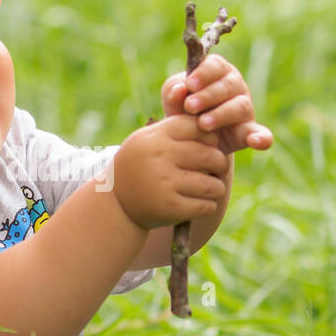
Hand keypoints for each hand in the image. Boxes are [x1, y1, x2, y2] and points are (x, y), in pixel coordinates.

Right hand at [111, 116, 231, 229]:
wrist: (116, 203)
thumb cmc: (140, 166)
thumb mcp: (148, 140)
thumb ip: (177, 130)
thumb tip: (217, 131)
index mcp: (155, 137)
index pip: (197, 127)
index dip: (209, 137)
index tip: (207, 147)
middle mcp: (159, 157)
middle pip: (209, 155)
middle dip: (219, 163)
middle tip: (217, 168)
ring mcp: (164, 183)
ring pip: (212, 184)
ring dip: (217, 187)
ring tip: (212, 187)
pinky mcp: (170, 207)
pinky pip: (206, 205)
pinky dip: (209, 205)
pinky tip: (201, 203)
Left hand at [160, 55, 272, 155]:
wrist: (189, 140)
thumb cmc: (182, 110)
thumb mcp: (173, 99)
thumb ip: (172, 91)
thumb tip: (179, 89)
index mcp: (217, 72)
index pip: (215, 66)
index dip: (203, 73)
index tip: (190, 84)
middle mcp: (235, 86)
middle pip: (228, 85)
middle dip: (208, 95)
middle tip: (190, 106)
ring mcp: (245, 108)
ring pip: (240, 107)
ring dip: (222, 114)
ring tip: (203, 124)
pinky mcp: (249, 131)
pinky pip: (261, 134)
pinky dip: (262, 138)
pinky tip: (255, 142)